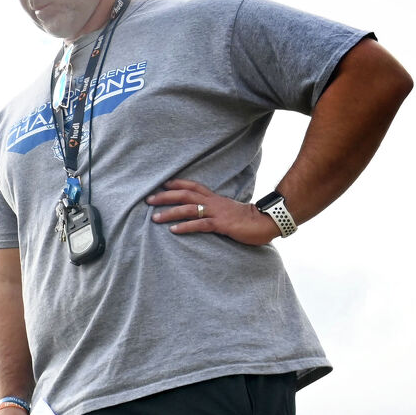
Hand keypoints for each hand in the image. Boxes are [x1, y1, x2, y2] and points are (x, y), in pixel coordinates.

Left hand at [146, 179, 279, 245]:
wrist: (267, 222)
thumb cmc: (248, 219)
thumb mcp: (229, 211)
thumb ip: (216, 211)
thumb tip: (204, 215)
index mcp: (215, 198)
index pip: (193, 187)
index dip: (177, 184)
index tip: (161, 184)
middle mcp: (213, 202)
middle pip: (185, 195)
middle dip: (165, 196)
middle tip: (148, 199)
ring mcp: (217, 212)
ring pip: (188, 209)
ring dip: (170, 213)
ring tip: (154, 217)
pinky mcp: (222, 224)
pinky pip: (200, 224)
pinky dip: (185, 226)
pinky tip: (173, 230)